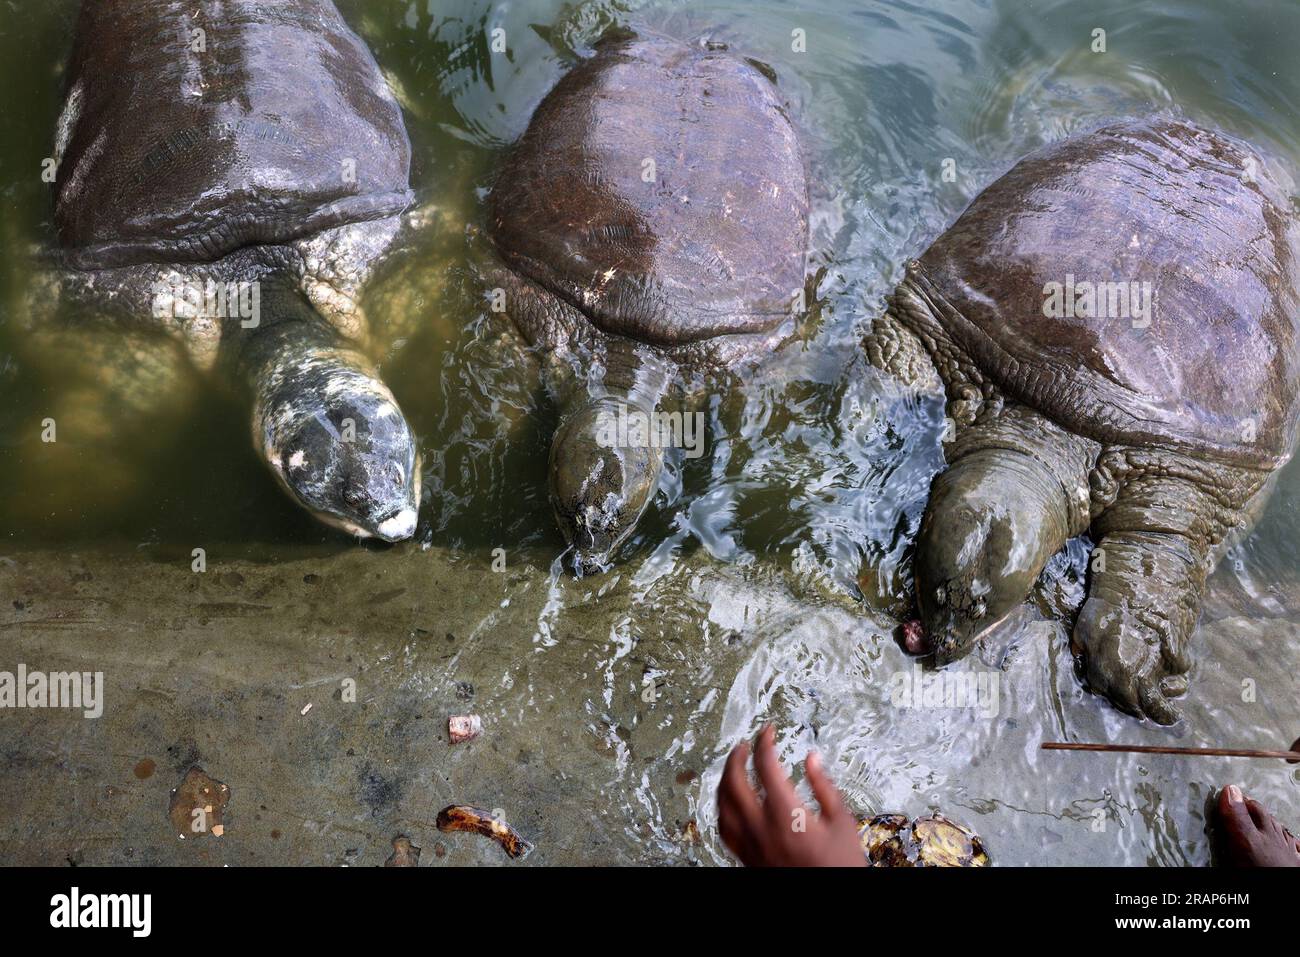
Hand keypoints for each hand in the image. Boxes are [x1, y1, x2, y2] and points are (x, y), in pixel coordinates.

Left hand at [717, 725, 865, 866]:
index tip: (768, 731)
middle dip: (737, 756)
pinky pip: (723, 828)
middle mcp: (762, 827)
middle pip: (734, 781)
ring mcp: (751, 843)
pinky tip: (728, 801)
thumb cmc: (839, 864)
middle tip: (745, 744)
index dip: (764, 742)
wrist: (831, 898)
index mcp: (787, 813)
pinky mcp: (747, 857)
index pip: (766, 765)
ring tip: (733, 766)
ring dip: (724, 779)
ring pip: (722, 804)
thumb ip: (824, 786)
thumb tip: (811, 758)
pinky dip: (722, 807)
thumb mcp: (842, 821)